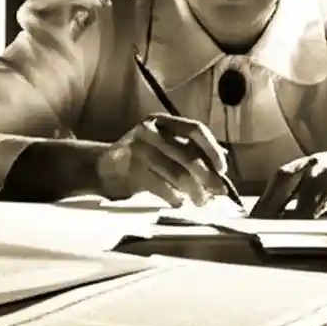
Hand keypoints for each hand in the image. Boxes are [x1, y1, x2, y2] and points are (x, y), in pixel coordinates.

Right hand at [95, 113, 230, 207]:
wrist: (104, 168)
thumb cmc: (142, 158)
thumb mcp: (166, 147)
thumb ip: (191, 151)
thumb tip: (222, 163)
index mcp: (164, 122)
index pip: (195, 129)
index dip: (212, 148)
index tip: (222, 168)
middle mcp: (151, 130)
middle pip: (186, 153)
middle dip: (206, 176)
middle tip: (218, 192)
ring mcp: (138, 148)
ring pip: (175, 172)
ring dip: (193, 190)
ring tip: (200, 202)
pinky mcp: (130, 169)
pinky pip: (159, 185)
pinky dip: (173, 197)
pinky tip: (179, 203)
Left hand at [250, 150, 326, 218]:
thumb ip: (306, 208)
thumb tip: (281, 230)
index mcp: (307, 167)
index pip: (278, 181)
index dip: (263, 200)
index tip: (250, 223)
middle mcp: (318, 161)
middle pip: (286, 176)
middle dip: (271, 201)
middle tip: (259, 225)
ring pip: (309, 178)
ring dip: (295, 203)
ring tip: (285, 225)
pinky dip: (323, 199)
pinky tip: (315, 214)